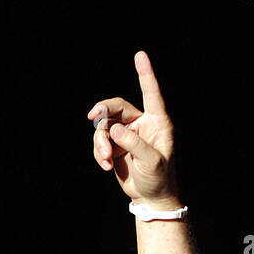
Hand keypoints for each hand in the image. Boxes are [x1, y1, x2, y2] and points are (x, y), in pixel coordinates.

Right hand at [88, 50, 179, 206]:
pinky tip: (107, 166)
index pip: (150, 94)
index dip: (145, 74)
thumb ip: (134, 144)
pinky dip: (100, 153)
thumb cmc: (159, 180)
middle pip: (115, 106)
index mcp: (157, 123)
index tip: (140, 55)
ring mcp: (126, 134)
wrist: (150, 199)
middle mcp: (141, 124)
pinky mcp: (115, 146)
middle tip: (94, 118)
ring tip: (107, 159)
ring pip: (104, 126)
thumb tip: (113, 129)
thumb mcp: (152, 162)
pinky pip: (100, 142)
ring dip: (100, 142)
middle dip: (103, 112)